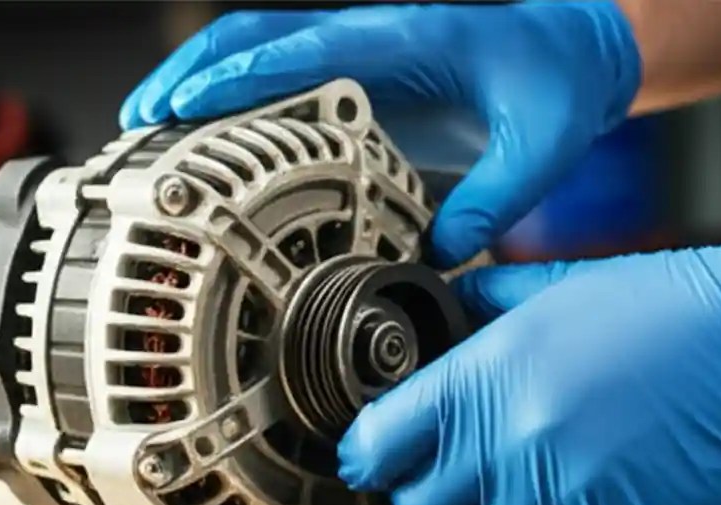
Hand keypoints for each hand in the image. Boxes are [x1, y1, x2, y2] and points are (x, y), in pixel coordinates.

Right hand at [118, 1, 641, 267]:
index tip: (187, 105)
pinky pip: (284, 80)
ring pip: (262, 53)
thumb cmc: (559, 80)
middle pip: (259, 37)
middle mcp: (371, 38)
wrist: (578, 50)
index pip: (307, 49)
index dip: (243, 77)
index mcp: (407, 38)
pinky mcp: (360, 81)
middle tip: (142, 119)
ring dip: (204, 84)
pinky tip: (212, 141)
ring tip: (152, 129)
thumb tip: (440, 250)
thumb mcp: (541, 145)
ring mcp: (360, 56)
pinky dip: (238, 102)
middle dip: (194, 72)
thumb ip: (492, 199)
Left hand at [337, 209, 720, 504]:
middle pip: (421, 504)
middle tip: (458, 461)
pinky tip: (573, 498)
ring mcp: (564, 499)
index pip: (378, 443)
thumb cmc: (665, 306)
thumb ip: (483, 307)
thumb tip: (444, 311)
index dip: (369, 449)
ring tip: (530, 473)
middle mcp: (514, 446)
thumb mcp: (555, 285)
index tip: (374, 452)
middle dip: (431, 483)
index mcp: (486, 378)